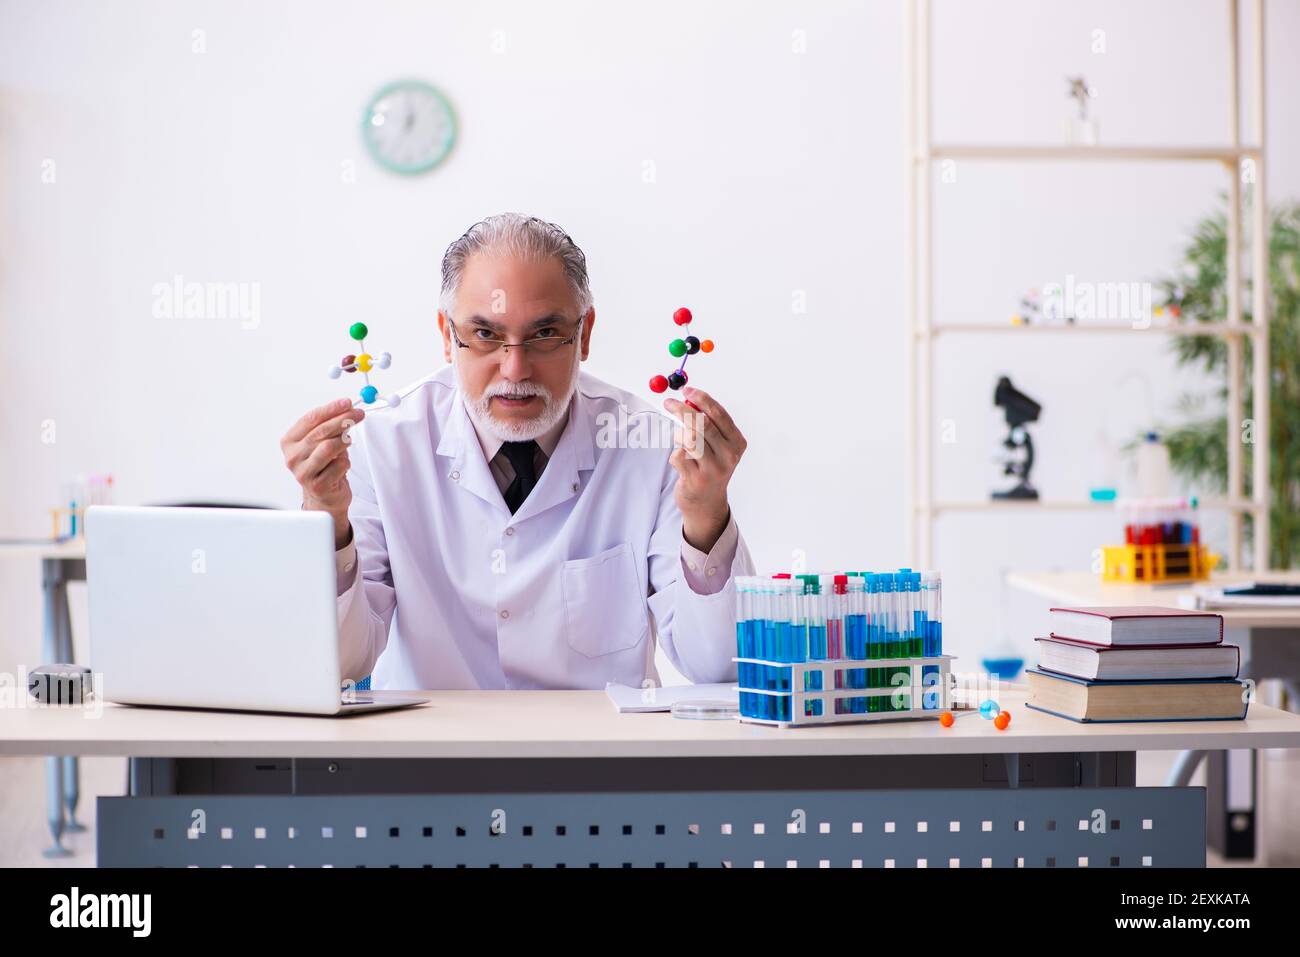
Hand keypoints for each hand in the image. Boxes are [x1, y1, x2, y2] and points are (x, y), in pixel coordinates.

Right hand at [281, 398, 364, 548]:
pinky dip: (346, 461)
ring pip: (329, 447)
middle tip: (358, 414)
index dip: (331, 409)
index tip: (347, 402)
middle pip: (320, 432)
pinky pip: (339, 465)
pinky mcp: (317, 486)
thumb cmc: (323, 465)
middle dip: (343, 420)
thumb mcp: (322, 442)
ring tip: (348, 441)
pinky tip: (342, 465)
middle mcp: (292, 457)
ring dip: (344, 441)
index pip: (310, 419)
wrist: (324, 496)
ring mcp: (303, 472)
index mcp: (289, 442)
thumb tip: (347, 409)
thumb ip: (330, 427)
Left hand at [662, 387, 745, 551]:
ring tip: (680, 440)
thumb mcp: (717, 445)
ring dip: (678, 434)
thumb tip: (688, 398)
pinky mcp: (696, 480)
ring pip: (689, 438)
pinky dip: (675, 454)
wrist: (706, 502)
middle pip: (702, 423)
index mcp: (737, 442)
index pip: (719, 414)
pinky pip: (678, 455)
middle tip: (668, 403)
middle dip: (682, 409)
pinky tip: (683, 463)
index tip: (685, 390)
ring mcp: (713, 469)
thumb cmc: (709, 466)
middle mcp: (729, 456)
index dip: (701, 399)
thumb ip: (707, 422)